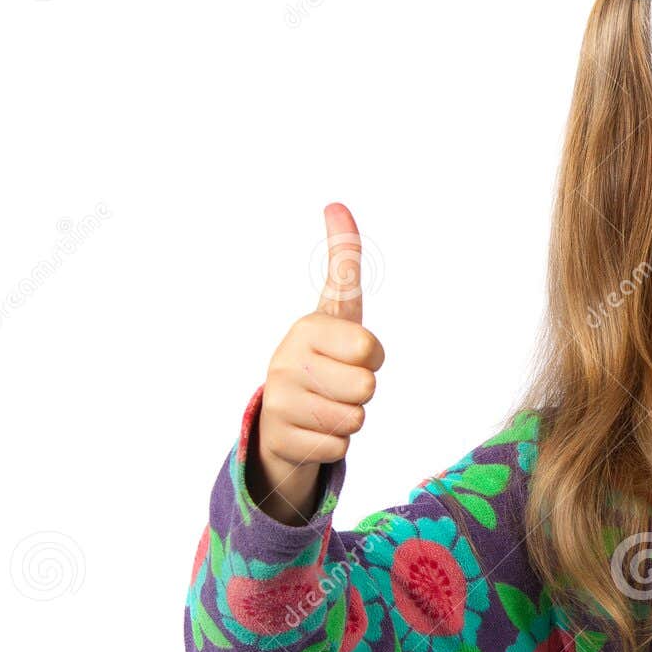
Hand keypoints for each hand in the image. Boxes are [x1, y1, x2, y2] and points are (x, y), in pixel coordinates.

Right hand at [252, 203, 385, 522]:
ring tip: (326, 404)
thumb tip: (335, 203)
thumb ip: (342, 260)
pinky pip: (340, 448)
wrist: (284, 412)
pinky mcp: (281, 440)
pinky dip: (335, 443)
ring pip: (355, 419)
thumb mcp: (338, 307)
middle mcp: (285, 361)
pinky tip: (314, 429)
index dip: (371, 355)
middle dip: (363, 389)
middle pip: (367, 387)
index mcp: (306, 327)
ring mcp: (279, 401)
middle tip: (339, 382)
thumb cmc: (325, 354)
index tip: (349, 350)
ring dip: (351, 417)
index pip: (369, 348)